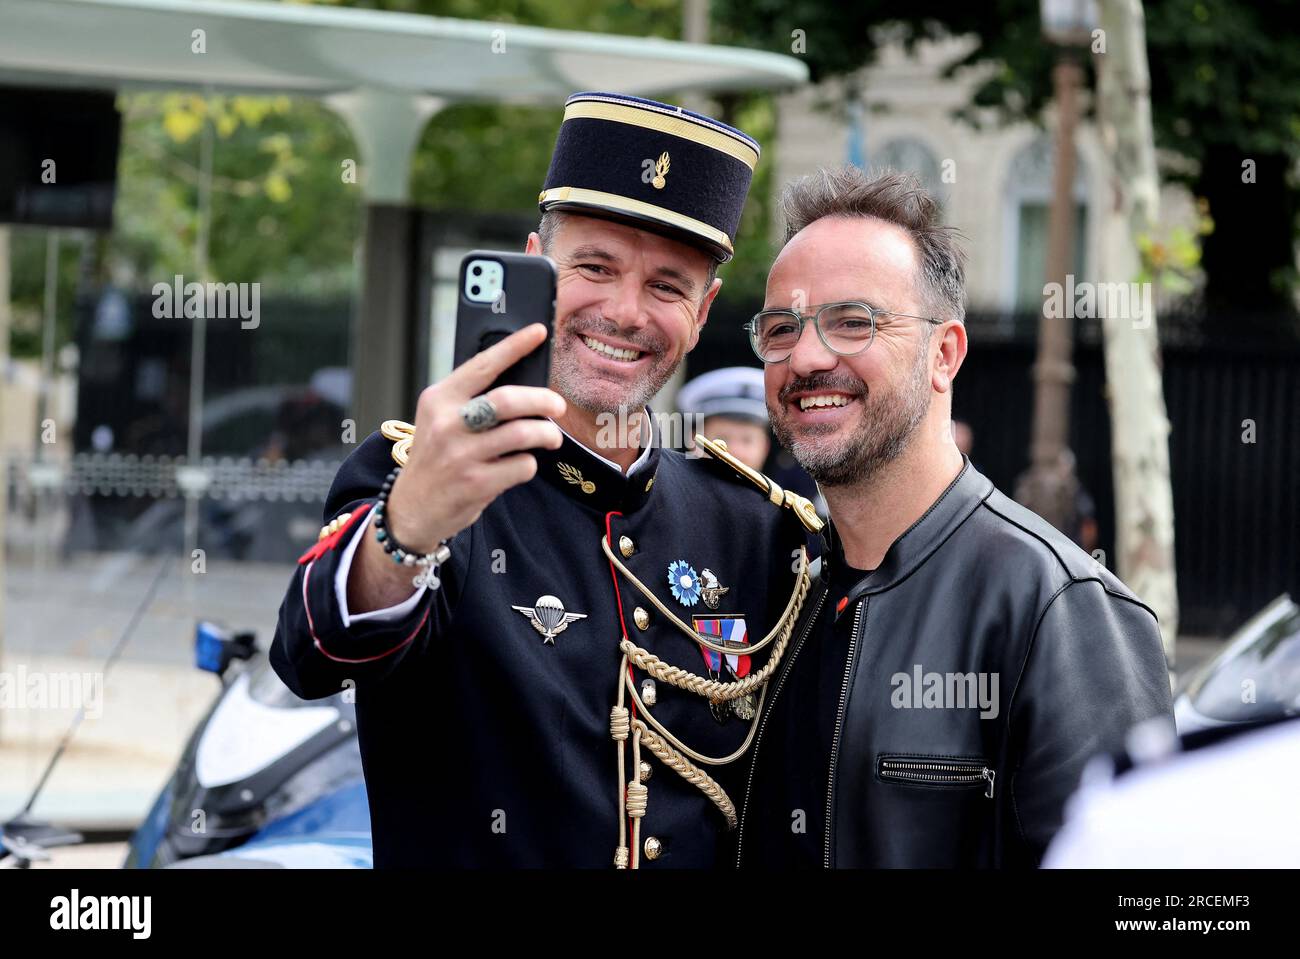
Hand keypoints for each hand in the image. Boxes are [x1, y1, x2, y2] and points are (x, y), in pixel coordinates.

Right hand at [385, 323, 564, 550]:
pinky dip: (529, 464)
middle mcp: (447, 424)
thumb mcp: (440, 420)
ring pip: (523, 434)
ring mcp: (461, 455)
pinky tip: (520, 465)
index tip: (539, 332)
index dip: (514, 346)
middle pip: (509, 400)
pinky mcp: (476, 483)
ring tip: (551, 438)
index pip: (482, 365)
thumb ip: (471, 401)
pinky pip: (522, 466)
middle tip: (557, 406)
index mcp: (439, 399)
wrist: (412, 507)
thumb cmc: (437, 457)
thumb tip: (525, 384)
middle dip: (543, 400)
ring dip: (546, 434)